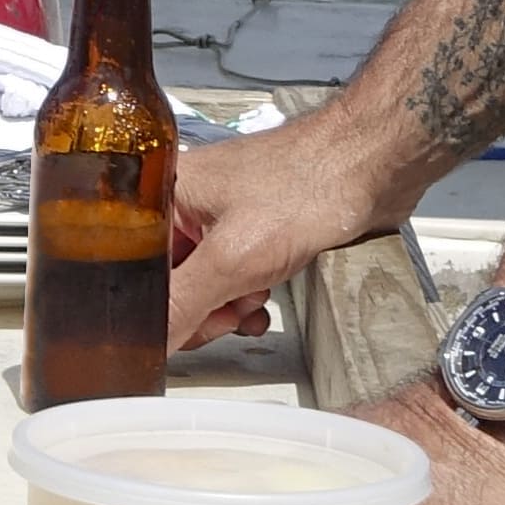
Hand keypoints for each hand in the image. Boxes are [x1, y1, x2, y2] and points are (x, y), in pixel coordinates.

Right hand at [167, 106, 392, 350]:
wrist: (371, 165)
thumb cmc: (308, 184)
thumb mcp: (233, 258)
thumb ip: (184, 303)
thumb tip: (150, 339)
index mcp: (162, 195)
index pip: (133, 266)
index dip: (153, 304)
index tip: (177, 328)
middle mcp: (186, 204)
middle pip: (167, 279)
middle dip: (200, 306)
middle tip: (225, 315)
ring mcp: (220, 218)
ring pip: (204, 283)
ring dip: (228, 305)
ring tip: (254, 300)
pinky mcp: (253, 230)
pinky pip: (234, 277)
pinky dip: (248, 297)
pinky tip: (265, 301)